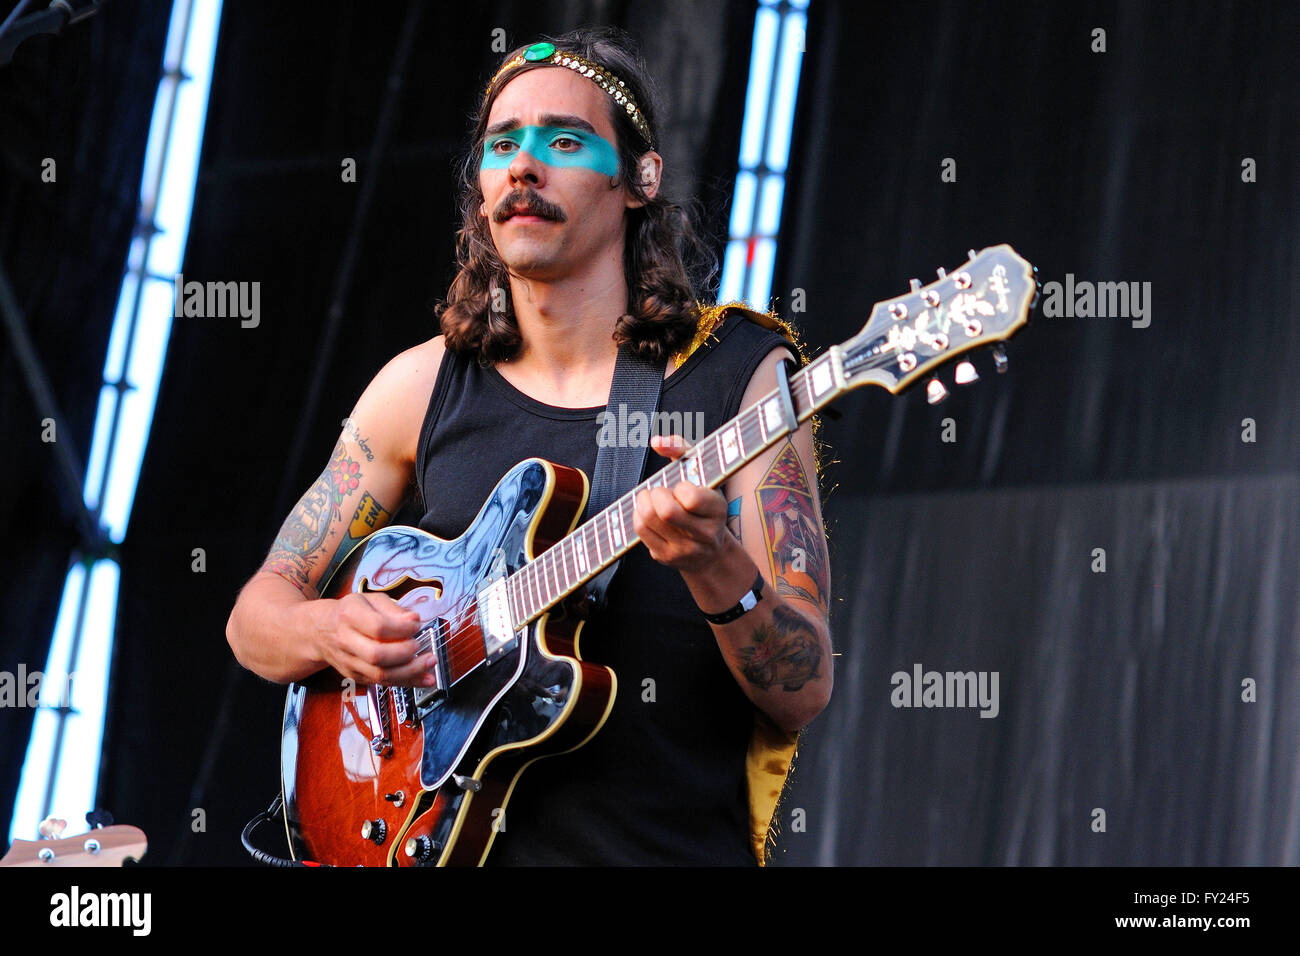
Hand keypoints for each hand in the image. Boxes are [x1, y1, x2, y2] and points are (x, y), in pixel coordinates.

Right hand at [312, 591, 434, 686]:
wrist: (321, 631)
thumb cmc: (350, 612)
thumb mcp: (370, 599)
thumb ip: (393, 608)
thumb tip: (413, 620)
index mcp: (349, 615)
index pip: (377, 627)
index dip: (401, 628)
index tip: (416, 625)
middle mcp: (346, 640)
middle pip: (376, 655)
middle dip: (405, 653)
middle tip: (420, 645)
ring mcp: (349, 662)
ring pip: (380, 674)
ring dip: (410, 671)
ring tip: (429, 662)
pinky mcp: (355, 676)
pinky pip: (383, 683)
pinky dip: (407, 682)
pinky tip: (425, 678)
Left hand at [633, 434, 728, 573]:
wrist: (711, 552)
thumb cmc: (703, 503)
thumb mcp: (701, 474)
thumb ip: (682, 448)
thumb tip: (656, 441)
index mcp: (718, 510)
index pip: (691, 498)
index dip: (680, 488)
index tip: (683, 487)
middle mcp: (705, 534)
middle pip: (665, 512)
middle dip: (656, 494)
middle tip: (660, 491)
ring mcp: (685, 549)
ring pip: (648, 519)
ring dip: (643, 502)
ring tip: (652, 499)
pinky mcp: (666, 557)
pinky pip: (640, 530)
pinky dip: (638, 515)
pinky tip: (648, 512)